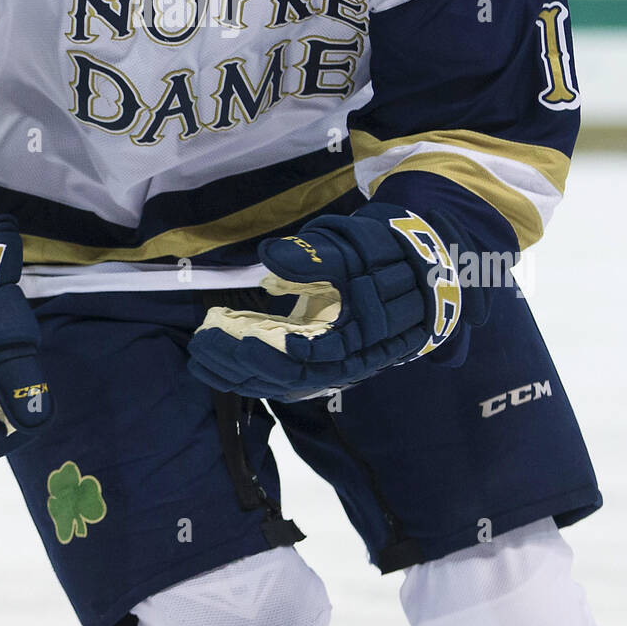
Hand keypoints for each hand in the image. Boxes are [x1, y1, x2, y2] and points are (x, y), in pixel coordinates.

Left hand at [187, 205, 484, 400]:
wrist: (425, 265)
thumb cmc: (391, 253)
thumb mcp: (359, 246)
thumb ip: (315, 255)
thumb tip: (268, 258)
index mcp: (362, 339)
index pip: (312, 361)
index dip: (272, 357)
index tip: (237, 341)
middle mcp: (349, 359)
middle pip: (290, 377)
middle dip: (243, 366)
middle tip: (202, 346)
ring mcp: (336, 361)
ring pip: (284, 379)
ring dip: (241, 371)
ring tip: (200, 355)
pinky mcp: (324, 354)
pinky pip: (284, 371)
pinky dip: (252, 369)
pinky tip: (220, 360)